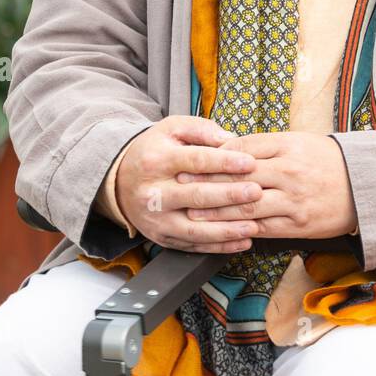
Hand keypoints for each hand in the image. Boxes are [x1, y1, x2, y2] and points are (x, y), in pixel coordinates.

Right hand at [115, 115, 262, 252]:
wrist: (119, 181)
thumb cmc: (153, 151)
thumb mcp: (171, 129)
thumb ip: (201, 130)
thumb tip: (231, 139)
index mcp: (157, 161)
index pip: (195, 161)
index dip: (224, 162)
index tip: (249, 162)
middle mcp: (154, 193)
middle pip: (196, 196)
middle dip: (230, 195)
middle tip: (257, 192)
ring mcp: (156, 219)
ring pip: (194, 228)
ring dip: (227, 229)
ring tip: (254, 225)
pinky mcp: (161, 237)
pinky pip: (192, 246)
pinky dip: (218, 247)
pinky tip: (241, 241)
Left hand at [177, 131, 357, 240]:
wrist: (363, 186)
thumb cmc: (326, 160)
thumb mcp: (298, 141)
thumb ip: (265, 146)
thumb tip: (229, 149)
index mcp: (287, 146)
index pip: (242, 149)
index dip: (213, 157)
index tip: (191, 160)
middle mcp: (289, 172)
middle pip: (240, 177)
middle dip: (207, 182)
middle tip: (180, 184)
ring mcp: (293, 200)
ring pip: (247, 206)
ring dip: (217, 211)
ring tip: (192, 212)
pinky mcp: (298, 224)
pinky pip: (263, 227)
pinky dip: (240, 229)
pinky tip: (222, 231)